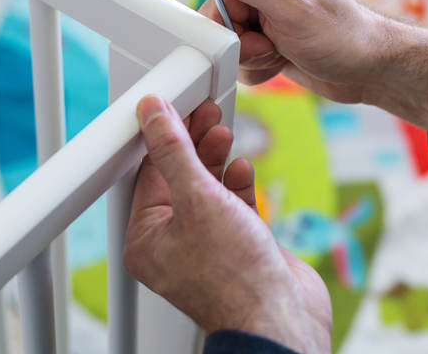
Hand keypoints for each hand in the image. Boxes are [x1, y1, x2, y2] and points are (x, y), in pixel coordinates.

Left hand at [123, 95, 331, 352]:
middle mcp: (172, 244)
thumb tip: (153, 114)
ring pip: (206, 189)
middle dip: (193, 143)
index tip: (174, 107)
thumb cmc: (235, 277)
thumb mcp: (197, 198)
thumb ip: (174, 151)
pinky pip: (231, 206)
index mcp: (146, 238)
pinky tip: (242, 168)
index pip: (147, 174)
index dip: (163, 137)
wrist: (282, 320)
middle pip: (178, 178)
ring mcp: (207, 246)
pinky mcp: (238, 247)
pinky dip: (236, 184)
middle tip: (206, 114)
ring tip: (224, 131)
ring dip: (215, 159)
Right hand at [194, 0, 427, 133]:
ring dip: (253, 60)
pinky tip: (282, 64)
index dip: (230, 22)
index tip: (258, 32)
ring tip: (282, 54)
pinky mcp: (265, 39)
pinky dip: (258, 70)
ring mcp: (261, 15)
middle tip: (274, 47)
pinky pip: (240, 61)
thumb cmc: (340, 35)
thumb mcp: (289, 6)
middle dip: (243, 46)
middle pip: (220, 23)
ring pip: (228, 46)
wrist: (369, 69)